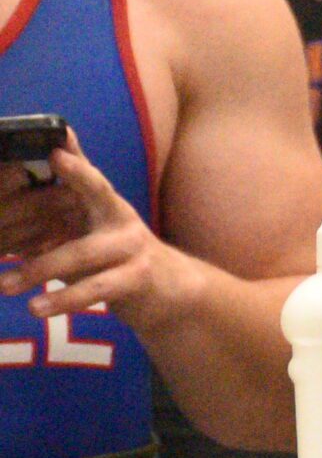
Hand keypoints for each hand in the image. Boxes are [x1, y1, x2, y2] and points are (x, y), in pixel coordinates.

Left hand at [0, 140, 197, 331]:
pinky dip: (63, 299)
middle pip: (93, 202)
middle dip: (64, 185)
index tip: (54, 149)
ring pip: (82, 253)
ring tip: (4, 285)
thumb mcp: (92, 232)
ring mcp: (133, 247)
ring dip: (40, 269)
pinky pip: (96, 288)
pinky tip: (37, 308)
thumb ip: (62, 215)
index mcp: (107, 203)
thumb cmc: (117, 257)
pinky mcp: (138, 278)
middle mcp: (122, 218)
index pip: (89, 177)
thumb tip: (11, 207)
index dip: (74, 164)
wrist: (170, 290)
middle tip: (6, 217)